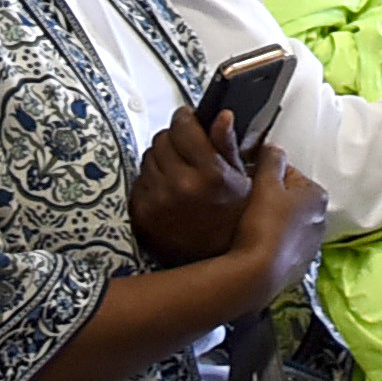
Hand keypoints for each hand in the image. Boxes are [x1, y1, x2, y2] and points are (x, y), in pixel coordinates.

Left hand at [130, 108, 254, 265]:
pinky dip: (151, 183)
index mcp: (209, 173)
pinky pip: (139, 182)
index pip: (182, 125)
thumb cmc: (234, 221)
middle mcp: (181, 185)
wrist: (220, 264)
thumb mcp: (242, 181)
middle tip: (186, 153)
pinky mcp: (142, 214)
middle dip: (174, 140)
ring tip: (180, 176)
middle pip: (162, 139)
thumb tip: (221, 117)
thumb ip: (227, 145)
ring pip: (148, 158)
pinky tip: (169, 193)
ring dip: (162, 161)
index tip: (187, 120)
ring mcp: (158, 200)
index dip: (185, 118)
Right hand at [234, 153, 331, 299]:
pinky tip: (256, 243)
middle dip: (271, 197)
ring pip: (287, 222)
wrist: (259, 272)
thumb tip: (274, 147)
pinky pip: (284, 244)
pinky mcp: (300, 265)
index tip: (249, 182)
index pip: (289, 173)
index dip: (265, 174)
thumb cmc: (264, 223)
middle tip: (248, 202)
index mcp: (318, 196)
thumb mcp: (265, 183)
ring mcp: (312, 245)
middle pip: (290, 198)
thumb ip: (271, 159)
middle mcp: (321, 220)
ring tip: (250, 224)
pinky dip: (273, 241)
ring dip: (272, 220)